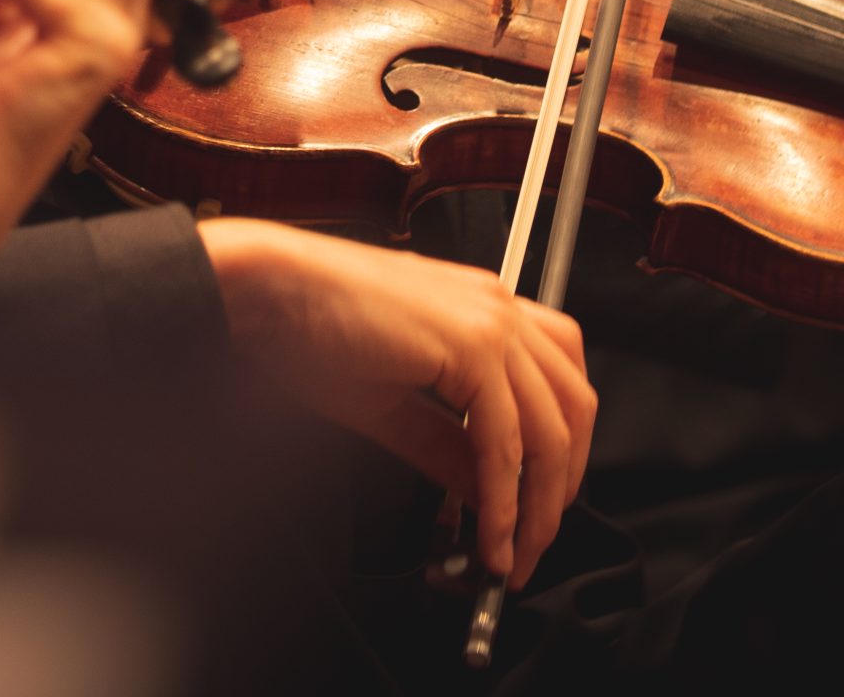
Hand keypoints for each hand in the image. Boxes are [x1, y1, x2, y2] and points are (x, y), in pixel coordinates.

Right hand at [198, 217, 594, 587]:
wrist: (267, 289)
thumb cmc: (309, 328)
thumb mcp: (391, 401)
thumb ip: (448, 446)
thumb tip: (486, 494)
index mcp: (483, 308)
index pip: (560, 382)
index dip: (562, 454)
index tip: (537, 509)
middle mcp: (498, 305)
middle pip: (576, 408)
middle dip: (562, 488)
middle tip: (534, 543)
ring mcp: (490, 321)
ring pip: (552, 429)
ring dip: (540, 505)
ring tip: (514, 553)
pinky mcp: (471, 344)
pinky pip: (507, 440)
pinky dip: (503, 500)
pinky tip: (489, 534)